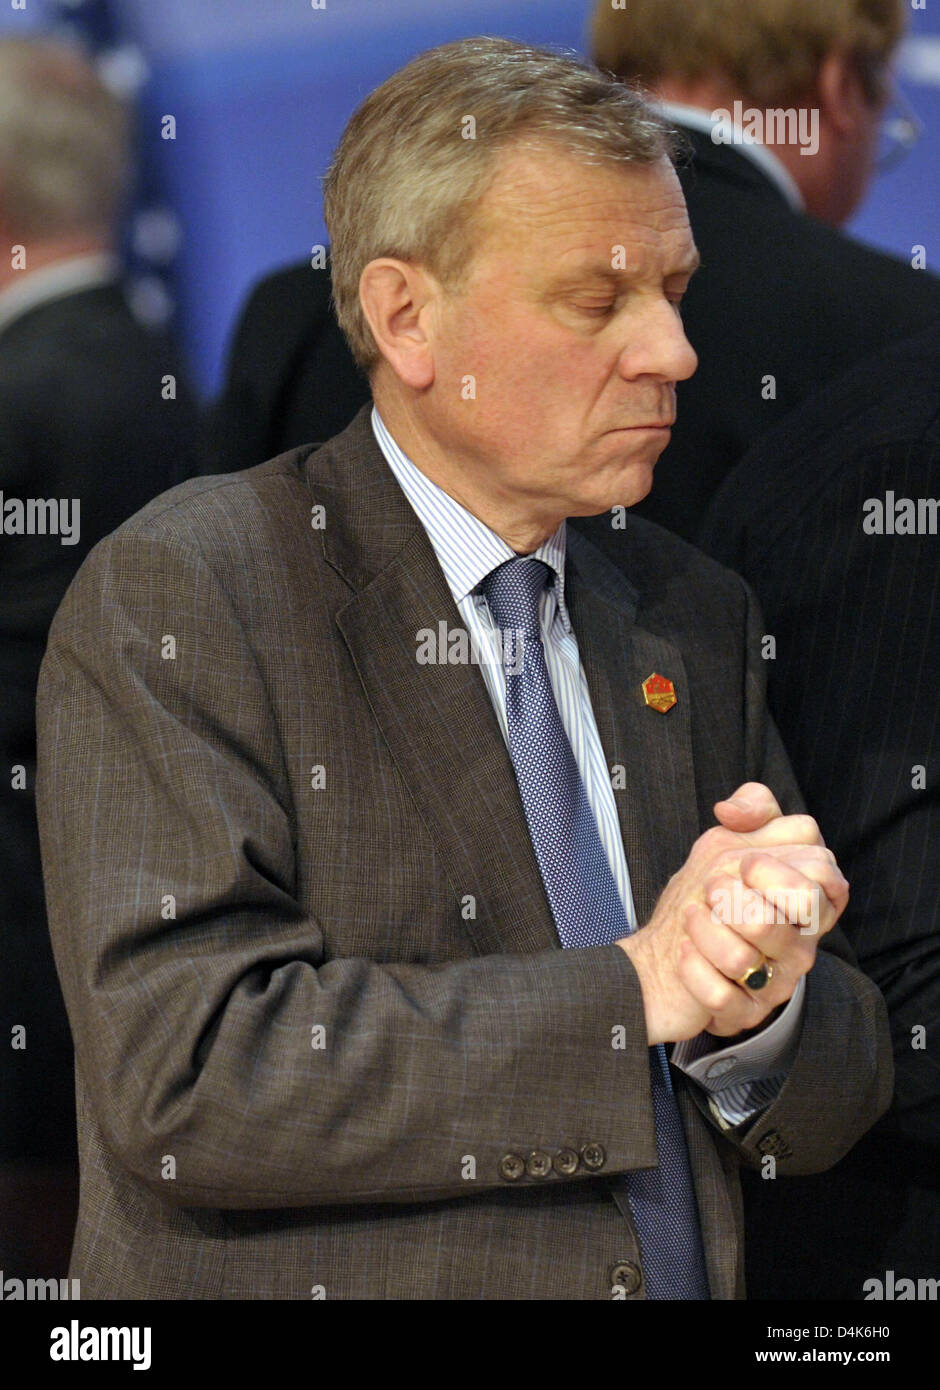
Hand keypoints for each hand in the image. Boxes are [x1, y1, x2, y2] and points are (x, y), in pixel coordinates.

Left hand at [617, 782, 847, 1044]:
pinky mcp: (745, 1014)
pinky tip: (684, 953)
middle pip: (792, 913)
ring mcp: (778, 982)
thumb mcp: (729, 840)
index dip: (772, 866)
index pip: (824, 874)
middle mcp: (803, 945)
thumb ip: (753, 807)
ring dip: (703, 928)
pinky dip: (692, 968)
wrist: (664, 954)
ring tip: (690, 918)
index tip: (741, 866)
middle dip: (738, 894)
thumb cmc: (709, 897)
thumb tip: (730, 810)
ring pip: (748, 953)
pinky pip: (721, 993)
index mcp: (811, 902)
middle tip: (711, 892)